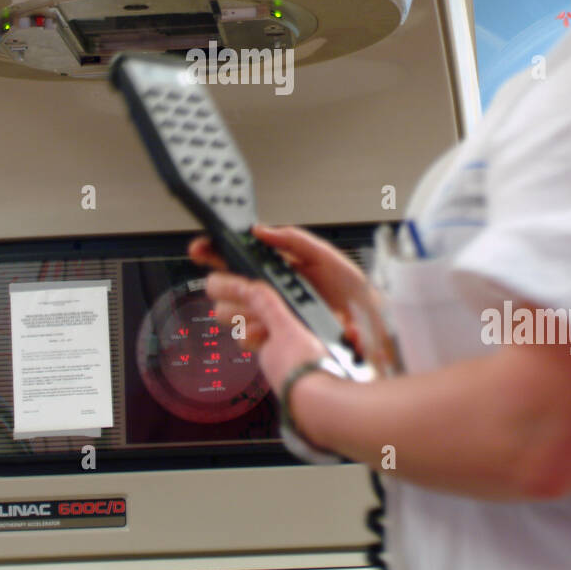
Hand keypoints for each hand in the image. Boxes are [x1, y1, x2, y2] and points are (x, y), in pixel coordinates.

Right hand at [188, 223, 396, 373]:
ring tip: (261, 305)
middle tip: (237, 282)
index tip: (200, 247)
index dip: (211, 250)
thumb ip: (293, 239)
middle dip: (222, 282)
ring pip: (227, 312)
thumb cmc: (352, 291)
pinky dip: (253, 331)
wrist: (370, 325)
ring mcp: (267, 316)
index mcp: (273, 266)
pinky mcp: (273, 339)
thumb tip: (260, 230)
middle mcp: (265, 292)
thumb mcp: (324, 256)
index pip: (232, 255)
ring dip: (239, 307)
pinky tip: (269, 326)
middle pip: (220, 285)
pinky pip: (246, 338)